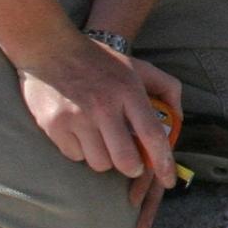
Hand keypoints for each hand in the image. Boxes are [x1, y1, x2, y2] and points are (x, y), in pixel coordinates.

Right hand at [17, 35, 180, 189]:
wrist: (49, 47)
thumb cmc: (98, 60)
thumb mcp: (137, 66)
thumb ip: (165, 87)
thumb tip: (178, 116)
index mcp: (128, 91)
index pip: (152, 135)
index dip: (163, 163)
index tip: (168, 181)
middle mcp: (104, 106)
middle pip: (126, 161)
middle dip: (132, 168)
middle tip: (130, 162)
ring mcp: (77, 117)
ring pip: (100, 163)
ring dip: (104, 158)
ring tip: (100, 139)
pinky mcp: (54, 125)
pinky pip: (75, 156)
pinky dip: (80, 150)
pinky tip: (79, 132)